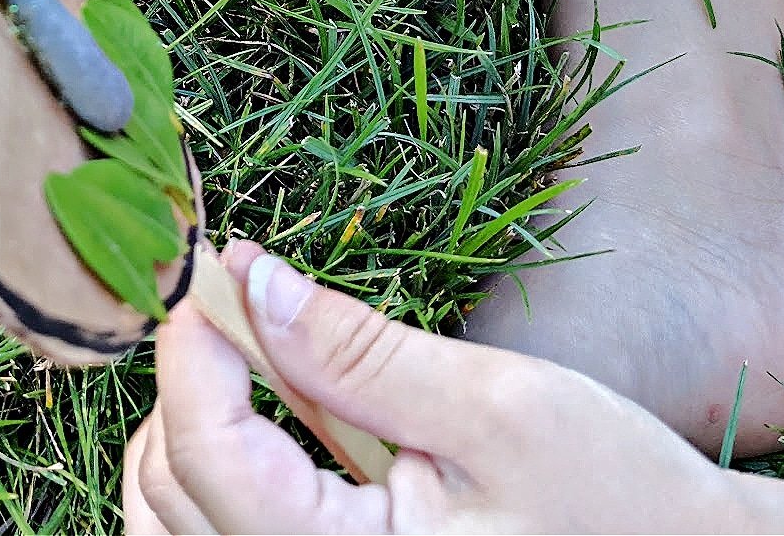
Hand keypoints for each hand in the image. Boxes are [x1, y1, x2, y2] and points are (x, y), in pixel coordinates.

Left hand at [122, 240, 751, 534]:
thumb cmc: (616, 501)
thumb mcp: (498, 408)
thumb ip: (359, 353)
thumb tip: (252, 282)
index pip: (203, 454)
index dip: (192, 347)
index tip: (218, 274)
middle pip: (169, 492)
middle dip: (186, 384)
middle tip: (237, 306)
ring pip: (167, 530)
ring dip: (182, 438)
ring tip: (243, 370)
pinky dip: (205, 489)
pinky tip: (257, 436)